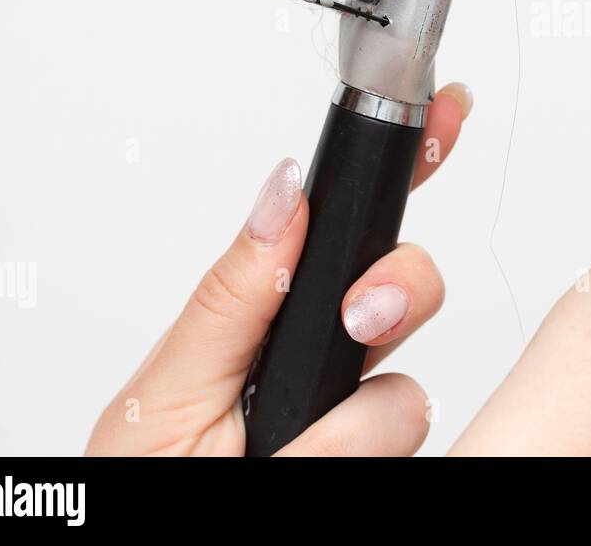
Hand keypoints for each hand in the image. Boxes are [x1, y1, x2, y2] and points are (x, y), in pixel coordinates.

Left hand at [86, 83, 471, 455]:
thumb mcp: (169, 387)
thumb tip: (285, 189)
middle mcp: (324, 352)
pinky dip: (354, 455)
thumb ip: (236, 291)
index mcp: (266, 311)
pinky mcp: (383, 452)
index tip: (444, 109)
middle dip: (395, 293)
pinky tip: (316, 463)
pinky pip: (409, 433)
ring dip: (348, 420)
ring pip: (406, 379)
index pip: (344, 220)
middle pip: (406, 284)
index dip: (401, 159)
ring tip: (287, 450)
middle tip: (356, 324)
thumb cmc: (146, 482)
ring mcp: (357, 408)